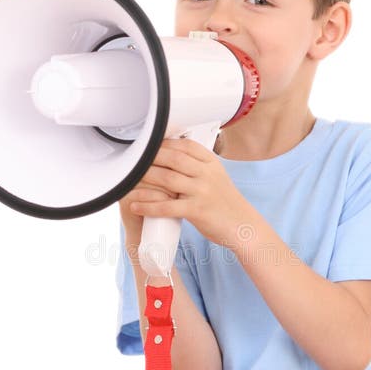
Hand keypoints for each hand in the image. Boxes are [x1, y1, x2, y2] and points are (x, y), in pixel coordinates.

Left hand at [128, 138, 256, 245]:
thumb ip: (197, 165)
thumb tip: (173, 153)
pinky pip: (167, 206)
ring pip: (167, 180)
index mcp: (211, 163)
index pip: (185, 146)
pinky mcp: (197, 211)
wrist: (242, 225)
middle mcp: (207, 174)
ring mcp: (202, 192)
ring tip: (127, 181)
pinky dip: (148, 206)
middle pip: (173, 158)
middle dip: (150, 157)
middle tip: (132, 159)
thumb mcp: (216, 177)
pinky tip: (135, 206)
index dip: (163, 143)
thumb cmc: (225, 202)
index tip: (147, 144)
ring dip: (145, 179)